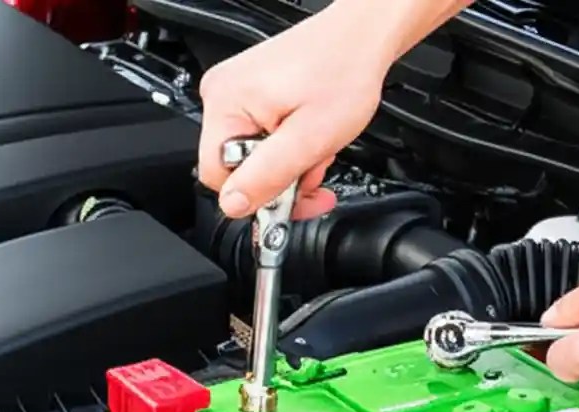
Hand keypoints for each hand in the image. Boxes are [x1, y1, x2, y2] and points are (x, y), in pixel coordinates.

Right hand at [196, 8, 392, 219]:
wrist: (361, 39)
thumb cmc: (343, 72)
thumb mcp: (309, 138)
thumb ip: (268, 176)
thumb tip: (233, 205)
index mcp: (226, 103)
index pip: (217, 176)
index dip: (256, 194)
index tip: (289, 196)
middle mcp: (222, 95)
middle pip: (236, 168)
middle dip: (279, 179)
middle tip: (311, 174)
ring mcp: (236, 93)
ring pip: (252, 157)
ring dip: (288, 166)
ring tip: (316, 150)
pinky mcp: (251, 94)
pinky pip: (260, 138)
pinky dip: (287, 148)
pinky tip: (308, 139)